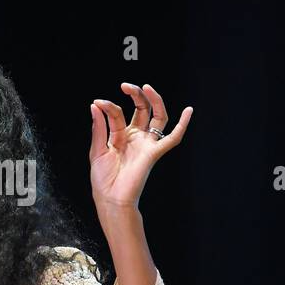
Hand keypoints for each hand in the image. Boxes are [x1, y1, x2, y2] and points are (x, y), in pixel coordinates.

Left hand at [89, 82, 191, 208]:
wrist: (111, 199)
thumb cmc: (103, 179)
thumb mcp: (97, 150)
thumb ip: (99, 128)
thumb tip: (96, 105)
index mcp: (121, 135)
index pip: (118, 113)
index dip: (108, 106)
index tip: (98, 102)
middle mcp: (136, 137)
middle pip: (142, 109)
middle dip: (136, 94)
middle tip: (126, 85)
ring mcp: (146, 144)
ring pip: (158, 117)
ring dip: (154, 100)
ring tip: (146, 87)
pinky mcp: (154, 153)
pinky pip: (173, 138)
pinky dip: (183, 125)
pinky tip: (189, 110)